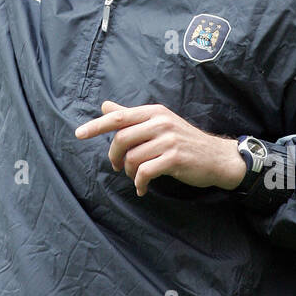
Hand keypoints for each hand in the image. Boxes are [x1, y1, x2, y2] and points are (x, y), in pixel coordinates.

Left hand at [75, 99, 245, 196]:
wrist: (217, 157)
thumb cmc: (184, 141)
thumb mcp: (159, 123)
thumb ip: (131, 117)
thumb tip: (105, 106)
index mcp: (154, 112)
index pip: (119, 117)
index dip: (96, 126)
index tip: (79, 134)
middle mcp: (160, 122)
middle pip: (121, 139)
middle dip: (114, 157)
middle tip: (117, 167)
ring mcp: (168, 140)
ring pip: (132, 158)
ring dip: (129, 172)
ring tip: (136, 177)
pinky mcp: (174, 158)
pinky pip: (145, 172)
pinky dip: (139, 183)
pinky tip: (142, 188)